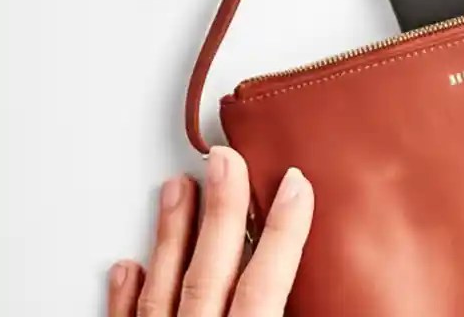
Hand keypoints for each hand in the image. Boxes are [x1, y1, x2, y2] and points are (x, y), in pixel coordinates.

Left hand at [107, 147, 314, 316]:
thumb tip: (338, 311)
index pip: (264, 285)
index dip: (283, 233)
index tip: (295, 186)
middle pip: (209, 273)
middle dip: (221, 211)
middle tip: (225, 161)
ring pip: (163, 289)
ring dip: (172, 234)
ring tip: (177, 187)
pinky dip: (126, 294)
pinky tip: (128, 266)